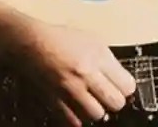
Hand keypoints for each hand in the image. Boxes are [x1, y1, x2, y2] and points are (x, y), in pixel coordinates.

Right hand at [0, 17, 136, 125]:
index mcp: (98, 55)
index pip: (127, 85)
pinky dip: (78, 117)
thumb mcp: (92, 41)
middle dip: (114, 101)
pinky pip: (74, 120)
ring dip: (96, 109)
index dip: (126, 88)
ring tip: (91, 101)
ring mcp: (69, 88)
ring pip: (97, 114)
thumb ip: (108, 62)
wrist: (30, 42)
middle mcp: (85, 73)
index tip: (122, 87)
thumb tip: (122, 81)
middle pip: (115, 103)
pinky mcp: (55, 100)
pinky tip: (77, 107)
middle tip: (108, 96)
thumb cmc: (60, 39)